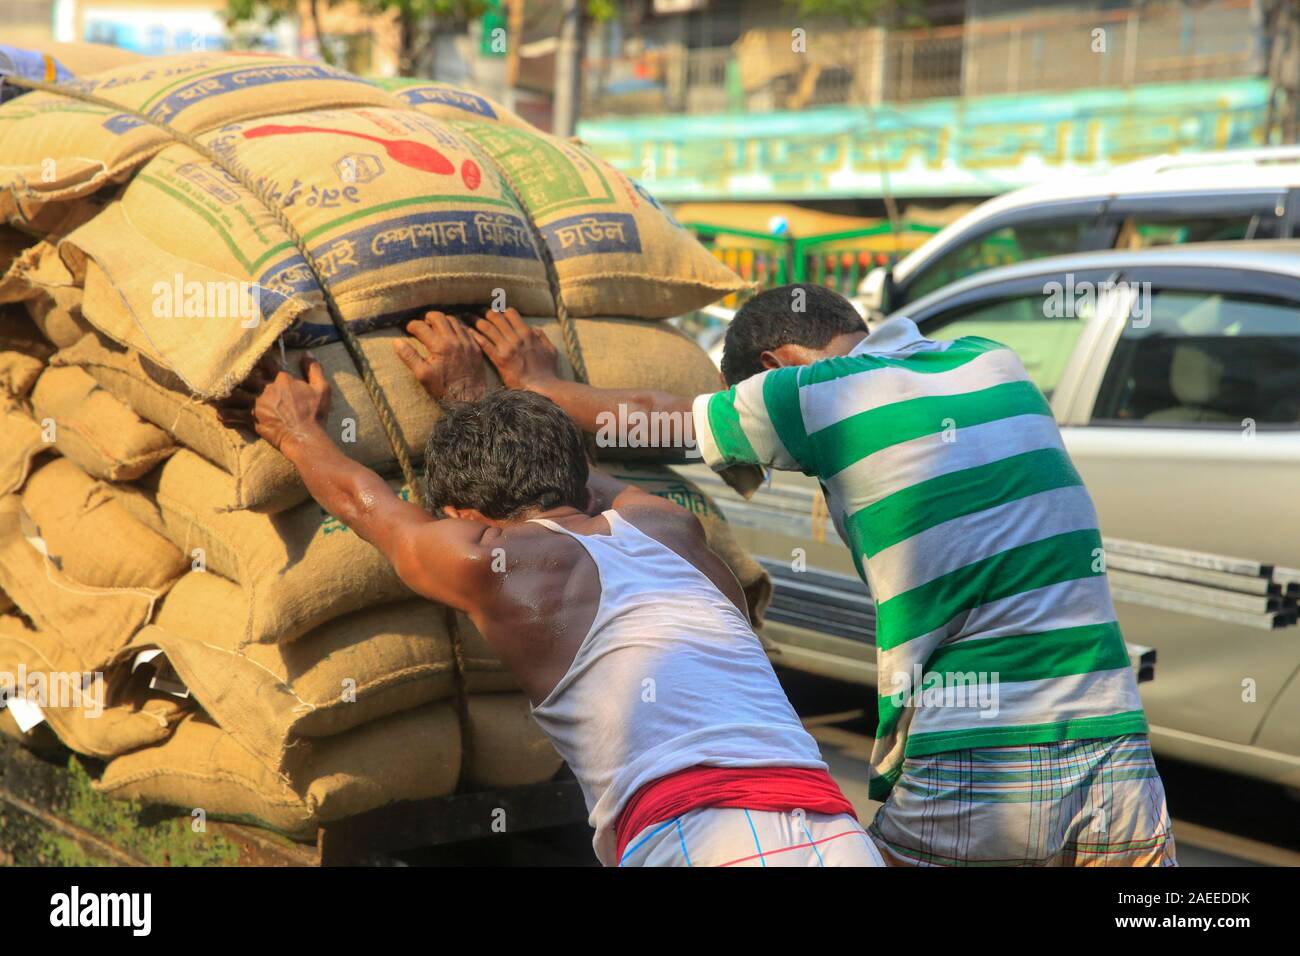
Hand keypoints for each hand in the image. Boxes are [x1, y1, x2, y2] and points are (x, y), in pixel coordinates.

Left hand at [215, 351, 330, 451]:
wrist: (305, 436)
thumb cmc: (314, 414)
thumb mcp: (322, 388)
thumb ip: (314, 369)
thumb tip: (307, 353)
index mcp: (282, 379)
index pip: (266, 362)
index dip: (259, 358)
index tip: (250, 354)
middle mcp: (266, 388)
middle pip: (245, 376)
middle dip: (236, 374)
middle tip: (225, 371)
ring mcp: (257, 403)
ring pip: (235, 394)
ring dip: (225, 393)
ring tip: (215, 392)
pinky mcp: (252, 418)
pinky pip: (235, 415)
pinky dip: (226, 415)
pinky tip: (218, 414)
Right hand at [392, 311, 485, 402]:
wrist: (469, 400)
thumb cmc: (444, 389)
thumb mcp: (422, 375)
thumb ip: (409, 356)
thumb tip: (396, 341)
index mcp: (440, 346)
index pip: (421, 327)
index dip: (411, 325)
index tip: (407, 329)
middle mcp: (455, 340)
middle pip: (439, 317)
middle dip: (427, 317)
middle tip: (421, 323)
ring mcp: (468, 343)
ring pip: (454, 321)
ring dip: (443, 321)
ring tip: (436, 327)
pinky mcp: (476, 348)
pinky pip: (466, 330)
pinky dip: (457, 327)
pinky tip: (452, 333)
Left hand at [471, 307, 560, 389]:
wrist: (542, 388)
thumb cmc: (547, 371)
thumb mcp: (550, 350)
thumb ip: (541, 337)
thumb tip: (533, 330)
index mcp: (527, 333)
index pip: (510, 313)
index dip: (501, 312)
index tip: (495, 314)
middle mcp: (515, 337)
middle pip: (495, 316)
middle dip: (484, 311)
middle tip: (476, 311)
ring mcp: (506, 348)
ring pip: (487, 327)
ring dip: (475, 320)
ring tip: (467, 317)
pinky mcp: (499, 360)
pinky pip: (484, 344)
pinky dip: (475, 336)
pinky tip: (468, 332)